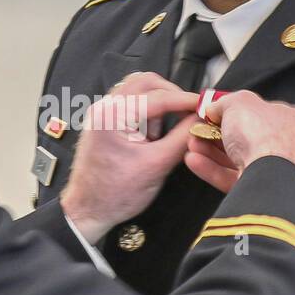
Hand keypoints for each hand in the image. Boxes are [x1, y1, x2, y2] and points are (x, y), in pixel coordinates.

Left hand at [60, 72, 198, 240]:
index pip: (158, 96)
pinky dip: (147, 114)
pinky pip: (131, 106)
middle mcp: (104, 107)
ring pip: (139, 91)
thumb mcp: (157, 165)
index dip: (186, 100)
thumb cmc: (116, 193)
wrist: (88, 211)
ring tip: (162, 134)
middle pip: (146, 82)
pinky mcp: (105, 123)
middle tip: (189, 112)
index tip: (206, 105)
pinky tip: (152, 137)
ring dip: (158, 105)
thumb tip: (201, 119)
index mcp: (112, 115)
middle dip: (171, 96)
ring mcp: (102, 113)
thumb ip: (182, 137)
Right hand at [184, 90, 294, 193]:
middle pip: (246, 137)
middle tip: (199, 129)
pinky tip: (195, 160)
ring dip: (211, 151)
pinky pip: (232, 177)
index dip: (236, 110)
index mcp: (293, 120)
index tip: (215, 112)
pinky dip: (212, 169)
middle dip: (218, 133)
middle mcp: (288, 146)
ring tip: (192, 144)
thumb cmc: (264, 136)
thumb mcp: (239, 102)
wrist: (268, 176)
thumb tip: (215, 107)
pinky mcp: (260, 189)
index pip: (262, 111)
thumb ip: (226, 101)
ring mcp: (275, 170)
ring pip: (238, 158)